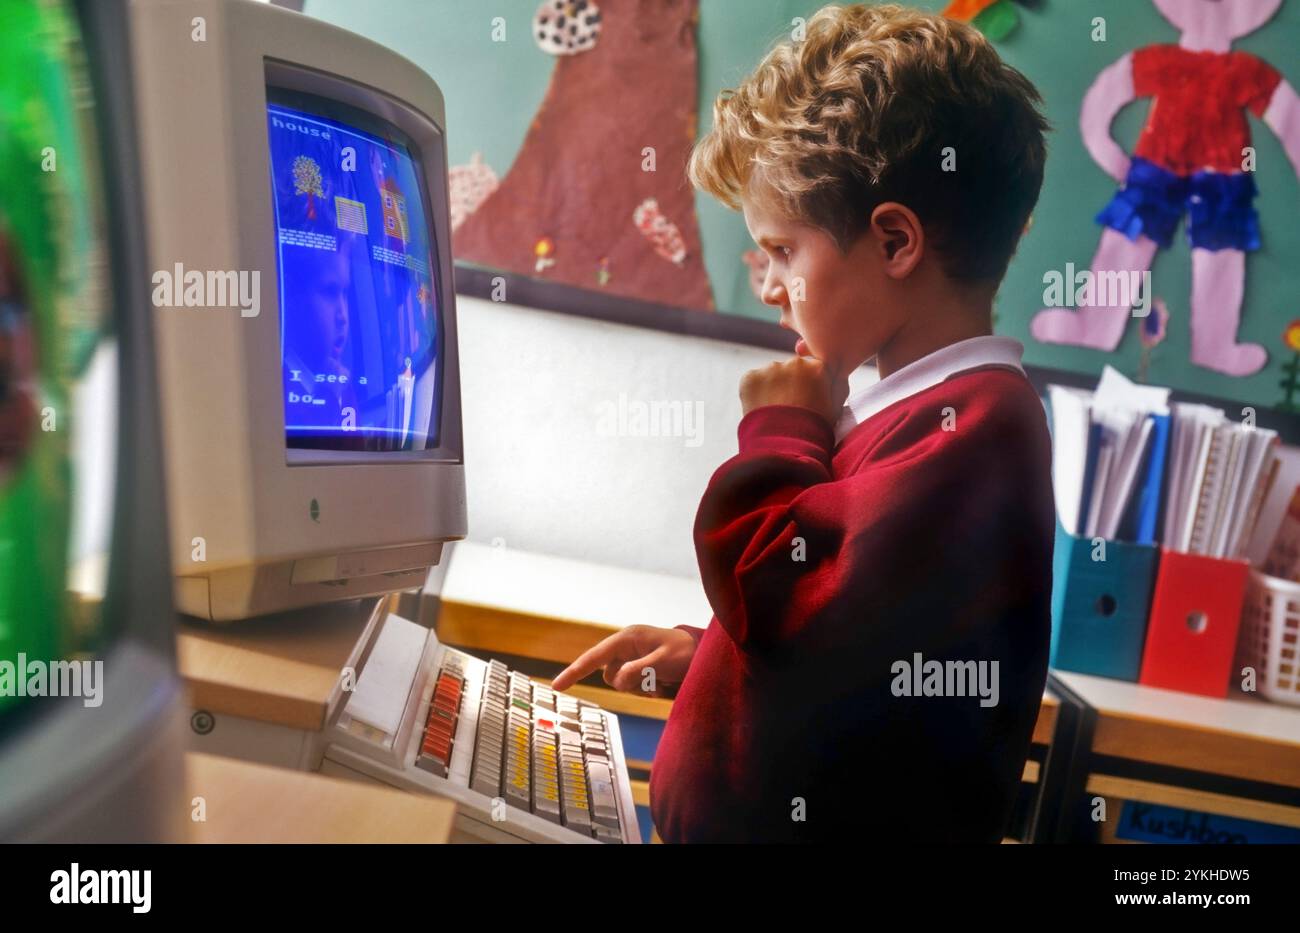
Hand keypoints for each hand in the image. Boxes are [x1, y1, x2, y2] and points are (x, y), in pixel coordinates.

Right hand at [551, 625, 697, 696]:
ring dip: (637, 688)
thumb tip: (617, 680)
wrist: (700, 653)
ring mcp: (631, 655)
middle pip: (609, 674)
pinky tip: (660, 685)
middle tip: (652, 684)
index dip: (574, 672)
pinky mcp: (637, 665)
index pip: (594, 657)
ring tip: (659, 684)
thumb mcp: (662, 663)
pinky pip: (630, 683)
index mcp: (627, 638)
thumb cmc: (684, 653)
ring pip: (619, 681)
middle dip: (627, 685)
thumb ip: (638, 670)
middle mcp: (625, 645)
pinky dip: (643, 688)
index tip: (556, 686)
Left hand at [739, 353, 849, 423]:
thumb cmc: (815, 432)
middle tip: (788, 409)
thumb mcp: (835, 408)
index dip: (808, 386)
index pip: (812, 369)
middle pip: (790, 370)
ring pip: (771, 375)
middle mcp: (795, 363)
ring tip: (774, 413)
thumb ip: (837, 388)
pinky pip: (752, 382)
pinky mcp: (751, 377)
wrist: (787, 448)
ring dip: (771, 388)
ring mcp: (771, 369)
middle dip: (789, 385)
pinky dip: (754, 393)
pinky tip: (760, 410)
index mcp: (818, 367)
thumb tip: (835, 377)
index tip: (805, 401)